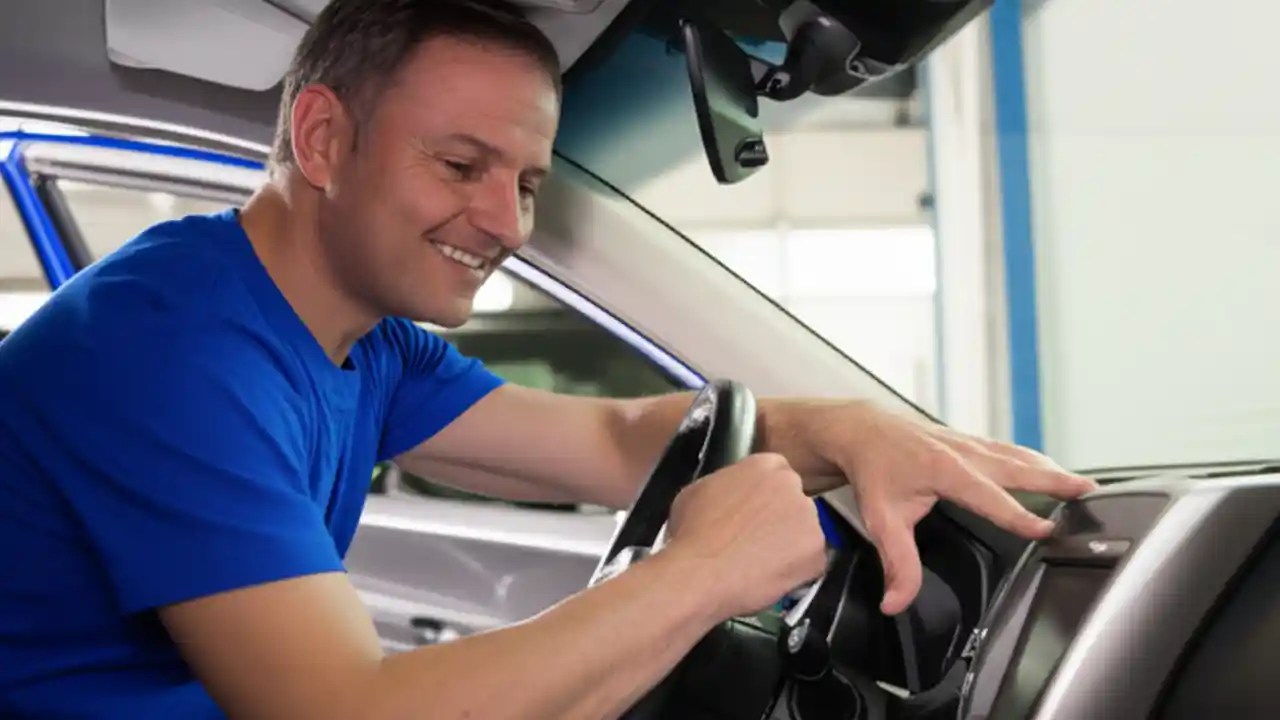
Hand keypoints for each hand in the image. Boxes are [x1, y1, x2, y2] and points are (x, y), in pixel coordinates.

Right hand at [662, 453, 827, 620]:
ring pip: (805, 531)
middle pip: (795, 500)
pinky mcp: (817, 553)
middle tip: (759, 538)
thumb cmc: (692, 535)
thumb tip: (729, 494)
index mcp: (764, 465)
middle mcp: (792, 485)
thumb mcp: (696, 492)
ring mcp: (809, 519)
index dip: (766, 495)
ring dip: (791, 544)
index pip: (777, 472)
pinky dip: (797, 571)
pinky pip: (811, 562)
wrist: (700, 574)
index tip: (756, 511)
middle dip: (782, 518)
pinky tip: (771, 577)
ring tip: (762, 562)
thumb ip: (724, 484)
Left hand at [787, 402, 1096, 615]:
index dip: (1020, 517)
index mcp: (946, 470)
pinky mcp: (968, 441)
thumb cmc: (872, 469)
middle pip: (1018, 469)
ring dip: (1049, 470)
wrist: (860, 429)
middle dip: (1055, 482)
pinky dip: (1031, 460)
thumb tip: (896, 601)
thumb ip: (896, 562)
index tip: (1047, 531)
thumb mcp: (881, 520)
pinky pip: (1007, 450)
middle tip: (1090, 493)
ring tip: (1082, 484)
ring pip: (1017, 456)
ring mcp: (968, 443)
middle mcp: (964, 452)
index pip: (992, 499)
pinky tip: (1045, 469)